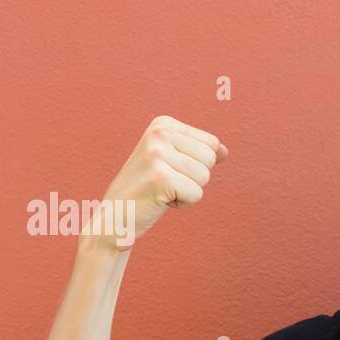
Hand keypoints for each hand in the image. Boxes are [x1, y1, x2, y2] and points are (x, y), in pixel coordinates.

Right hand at [89, 115, 227, 251]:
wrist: (115, 216)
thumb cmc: (147, 190)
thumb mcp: (172, 163)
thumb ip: (198, 153)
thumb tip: (224, 151)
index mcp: (162, 124)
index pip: (211, 143)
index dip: (196, 165)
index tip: (169, 170)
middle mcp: (159, 133)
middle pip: (210, 159)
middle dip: (194, 178)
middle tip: (165, 183)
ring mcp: (157, 154)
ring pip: (205, 177)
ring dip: (187, 191)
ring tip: (161, 191)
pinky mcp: (160, 178)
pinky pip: (197, 194)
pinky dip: (183, 203)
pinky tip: (160, 200)